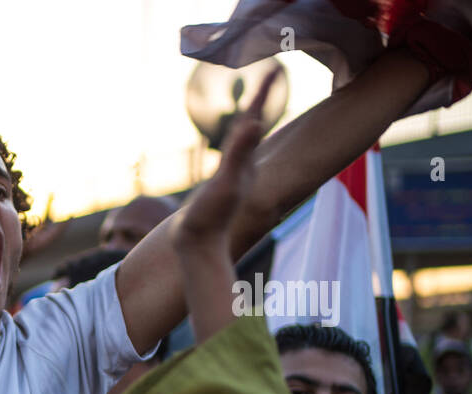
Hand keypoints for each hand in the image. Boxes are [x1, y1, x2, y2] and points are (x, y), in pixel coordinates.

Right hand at [169, 70, 273, 248]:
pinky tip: (234, 148)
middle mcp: (242, 166)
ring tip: (253, 107)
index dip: (262, 94)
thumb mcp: (227, 182)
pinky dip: (234, 146)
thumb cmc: (212, 217)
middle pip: (253, 126)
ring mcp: (231, 177)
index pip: (255, 119)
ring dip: (248, 121)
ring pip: (243, 142)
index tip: (274, 69)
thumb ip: (241, 153)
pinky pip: (230, 159)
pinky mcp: (220, 188)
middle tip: (269, 77)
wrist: (197, 246)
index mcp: (244, 160)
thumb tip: (255, 123)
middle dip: (260, 101)